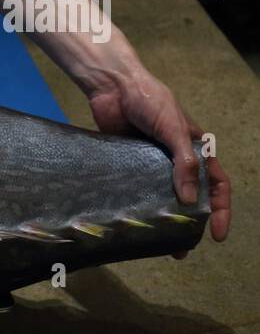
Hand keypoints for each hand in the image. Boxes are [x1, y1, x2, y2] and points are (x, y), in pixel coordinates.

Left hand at [86, 67, 229, 245]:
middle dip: (189, 222)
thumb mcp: (174, 130)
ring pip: (161, 195)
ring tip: (156, 242)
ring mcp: (151, 162)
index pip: (217, 184)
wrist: (113, 86)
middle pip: (190, 195)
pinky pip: (134, 188)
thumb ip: (184, 162)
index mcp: (197, 149)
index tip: (216, 235)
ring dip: (161, 218)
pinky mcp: (127, 162)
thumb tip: (190, 199)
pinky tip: (131, 222)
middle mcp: (176, 159)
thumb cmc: (150, 101)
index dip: (221, 209)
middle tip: (182, 248)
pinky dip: (136, 204)